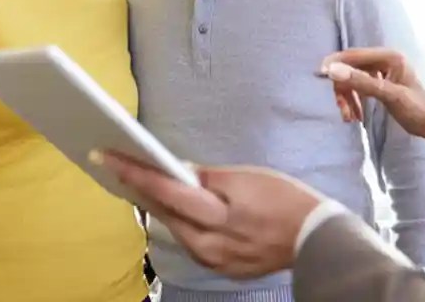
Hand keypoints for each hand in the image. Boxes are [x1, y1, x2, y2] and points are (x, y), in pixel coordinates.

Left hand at [96, 151, 321, 278]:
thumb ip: (208, 177)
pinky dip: (180, 222)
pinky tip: (171, 208)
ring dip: (157, 206)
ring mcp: (214, 260)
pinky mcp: (221, 268)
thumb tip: (176, 170)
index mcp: (217, 216)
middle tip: (114, 165)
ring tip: (136, 182)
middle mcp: (209, 244)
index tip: (107, 156)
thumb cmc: (286, 200)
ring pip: (175, 230)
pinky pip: (191, 242)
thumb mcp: (248, 178)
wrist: (316, 239)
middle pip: (164, 213)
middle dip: (139, 189)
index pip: (166, 190)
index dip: (135, 172)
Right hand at [322, 48, 424, 168]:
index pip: (353, 55)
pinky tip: (355, 116)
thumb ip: (360, 81)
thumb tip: (332, 71)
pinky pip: (359, 88)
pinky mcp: (380, 84)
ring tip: (349, 118)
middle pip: (351, 68)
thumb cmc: (416, 108)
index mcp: (389, 56)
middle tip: (342, 111)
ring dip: (347, 98)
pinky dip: (354, 101)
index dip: (335, 64)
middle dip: (343, 89)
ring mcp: (382, 72)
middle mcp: (385, 60)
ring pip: (353, 80)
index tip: (319, 75)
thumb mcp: (388, 94)